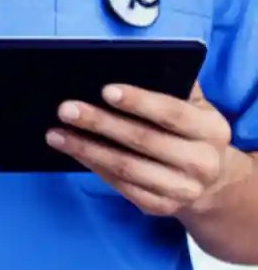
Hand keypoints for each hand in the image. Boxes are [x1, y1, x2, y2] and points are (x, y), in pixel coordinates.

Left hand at [47, 82, 240, 216]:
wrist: (213, 182)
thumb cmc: (190, 131)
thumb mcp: (195, 106)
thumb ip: (173, 85)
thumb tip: (133, 62)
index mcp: (211, 130)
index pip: (172, 113)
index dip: (139, 101)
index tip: (106, 90)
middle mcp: (202, 163)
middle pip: (144, 141)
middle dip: (100, 123)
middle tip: (66, 109)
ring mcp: (182, 190)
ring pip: (126, 168)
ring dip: (86, 149)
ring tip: (56, 133)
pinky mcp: (160, 207)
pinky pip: (120, 186)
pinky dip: (92, 166)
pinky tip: (71, 150)